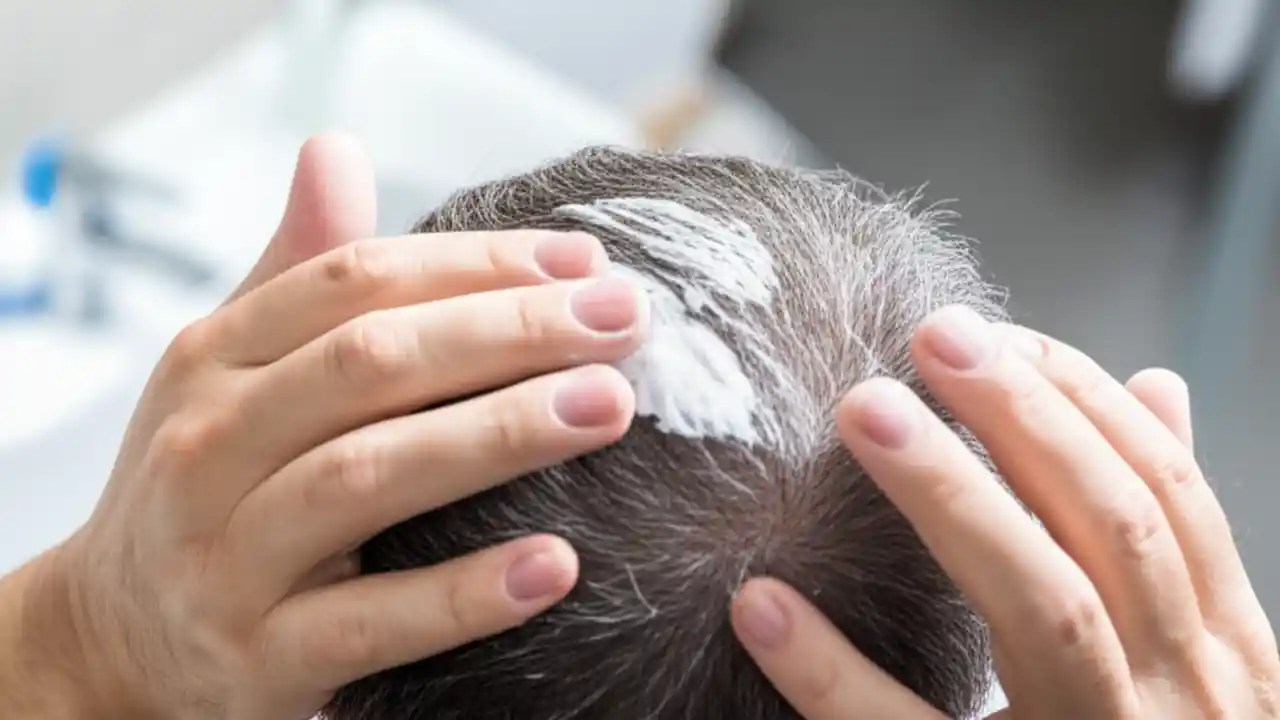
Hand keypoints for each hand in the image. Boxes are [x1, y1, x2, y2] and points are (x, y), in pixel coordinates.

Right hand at [0, 134, 645, 718]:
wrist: (113, 643)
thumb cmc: (206, 483)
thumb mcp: (228, 372)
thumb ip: (295, 272)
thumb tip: (333, 147)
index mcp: (215, 358)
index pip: (353, 281)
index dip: (477, 263)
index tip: (586, 259)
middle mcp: (211, 444)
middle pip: (371, 363)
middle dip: (509, 331)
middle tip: (626, 318)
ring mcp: (229, 556)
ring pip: (370, 476)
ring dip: (499, 434)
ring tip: (610, 406)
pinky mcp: (260, 658)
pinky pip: (373, 623)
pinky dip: (464, 593)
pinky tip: (556, 563)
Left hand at [731, 306, 1278, 717]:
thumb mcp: (1196, 661)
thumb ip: (1172, 542)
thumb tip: (1160, 384)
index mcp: (1227, 658)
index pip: (1165, 496)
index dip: (1086, 403)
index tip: (998, 334)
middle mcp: (1192, 706)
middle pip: (1113, 528)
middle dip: (1025, 419)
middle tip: (930, 334)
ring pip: (1046, 609)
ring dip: (954, 497)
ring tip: (864, 411)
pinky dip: (837, 675)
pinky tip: (763, 605)